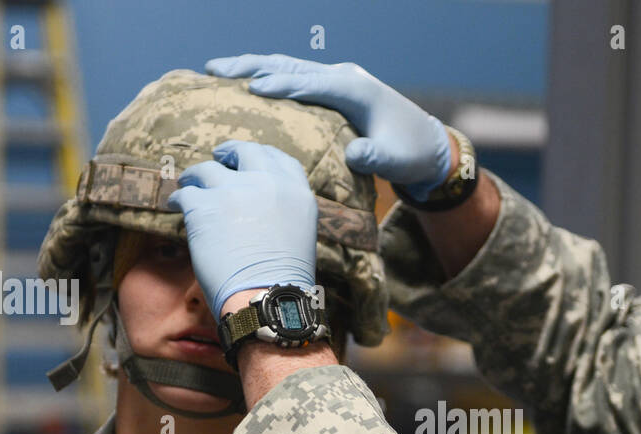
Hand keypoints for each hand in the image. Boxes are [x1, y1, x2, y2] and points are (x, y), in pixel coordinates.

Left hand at [167, 140, 317, 316]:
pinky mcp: (204, 205)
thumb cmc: (281, 280)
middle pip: (245, 152)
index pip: (277, 159)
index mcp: (295, 192)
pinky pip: (185, 193)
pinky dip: (179, 198)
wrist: (265, 298)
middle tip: (218, 158)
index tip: (246, 159)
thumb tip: (258, 207)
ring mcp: (234, 191)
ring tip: (188, 182)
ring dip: (196, 175)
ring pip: (207, 169)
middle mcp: (267, 183)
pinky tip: (175, 206)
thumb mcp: (298, 236)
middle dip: (229, 153)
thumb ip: (280, 212)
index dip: (260, 155)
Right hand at [206, 54, 452, 199]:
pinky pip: (293, 77)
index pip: (312, 83)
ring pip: (287, 66)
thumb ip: (376, 157)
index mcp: (355, 89)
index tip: (251, 89)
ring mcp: (336, 79)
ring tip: (216, 70)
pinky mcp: (331, 88)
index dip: (282, 85)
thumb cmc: (410, 154)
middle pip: (290, 65)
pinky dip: (266, 76)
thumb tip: (355, 154)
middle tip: (214, 69)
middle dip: (251, 66)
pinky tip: (241, 83)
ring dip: (252, 67)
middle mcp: (343, 76)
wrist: (427, 145)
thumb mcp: (396, 161)